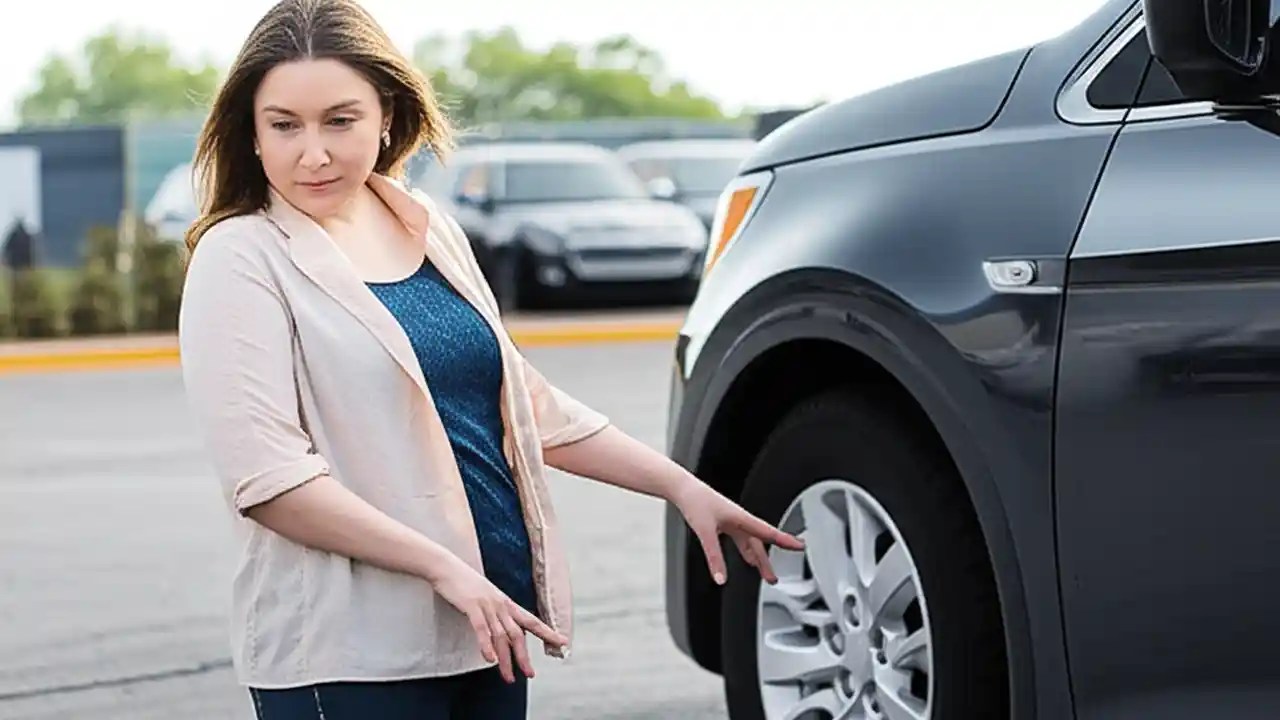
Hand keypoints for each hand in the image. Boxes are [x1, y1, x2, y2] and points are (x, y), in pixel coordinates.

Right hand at [427, 555, 566, 683]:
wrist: (447, 567)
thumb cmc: (464, 582)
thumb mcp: (486, 597)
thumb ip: (496, 613)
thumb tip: (503, 629)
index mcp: (506, 603)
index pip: (531, 620)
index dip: (547, 631)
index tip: (562, 641)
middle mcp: (500, 605)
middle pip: (518, 634)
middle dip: (524, 656)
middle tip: (530, 674)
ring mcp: (487, 605)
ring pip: (501, 636)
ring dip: (506, 660)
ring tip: (508, 677)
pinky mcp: (471, 606)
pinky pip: (481, 629)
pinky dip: (487, 645)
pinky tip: (490, 659)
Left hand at [670, 476, 805, 585]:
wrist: (683, 488)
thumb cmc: (695, 503)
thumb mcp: (705, 532)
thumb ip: (714, 557)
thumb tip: (721, 578)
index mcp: (742, 518)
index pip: (769, 533)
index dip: (786, 541)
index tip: (800, 546)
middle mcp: (740, 519)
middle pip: (759, 543)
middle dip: (767, 561)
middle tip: (775, 577)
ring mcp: (732, 520)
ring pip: (750, 542)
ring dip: (757, 558)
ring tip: (763, 572)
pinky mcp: (724, 522)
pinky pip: (740, 539)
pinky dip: (746, 550)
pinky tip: (746, 557)